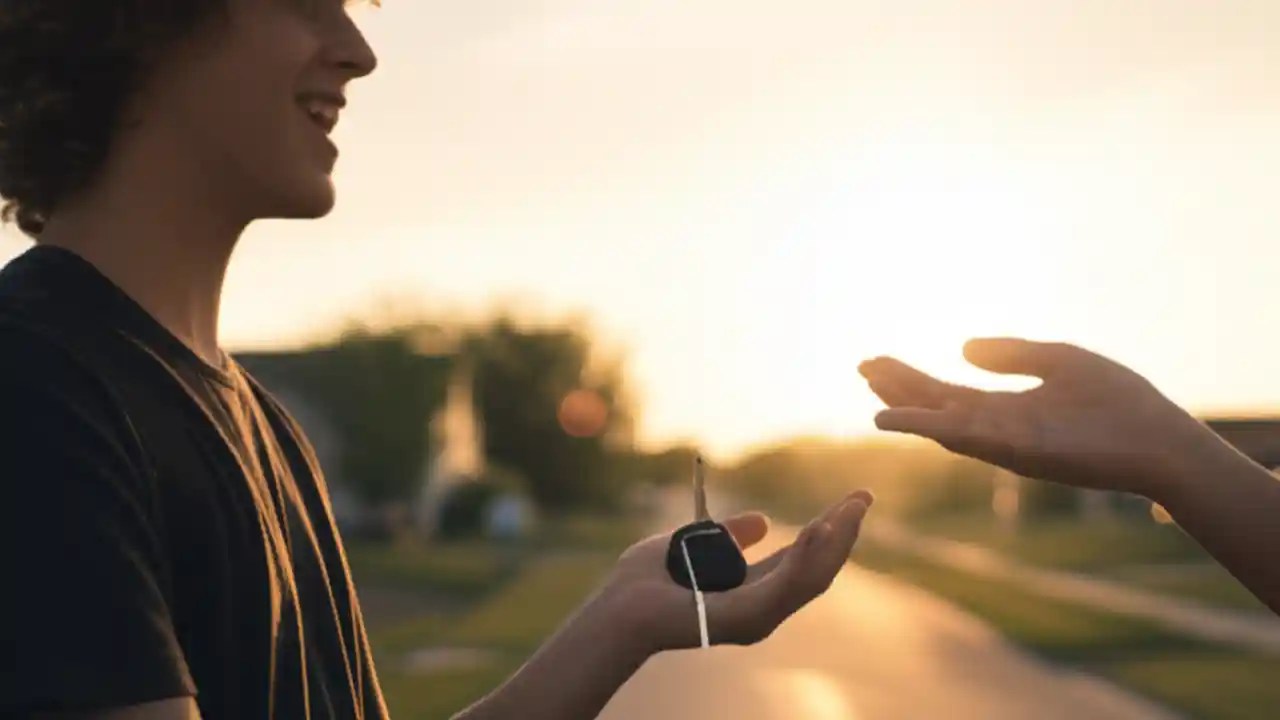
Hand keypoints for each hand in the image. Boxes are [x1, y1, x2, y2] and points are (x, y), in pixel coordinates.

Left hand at [604, 490, 872, 654]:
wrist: (621, 605)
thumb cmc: (648, 579)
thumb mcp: (696, 542)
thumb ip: (730, 534)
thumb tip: (762, 520)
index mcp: (753, 589)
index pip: (803, 557)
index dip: (830, 528)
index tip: (854, 500)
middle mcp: (763, 607)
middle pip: (818, 568)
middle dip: (844, 532)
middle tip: (863, 498)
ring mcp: (758, 616)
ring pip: (812, 577)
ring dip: (835, 540)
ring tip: (851, 509)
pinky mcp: (747, 618)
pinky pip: (787, 585)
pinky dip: (807, 557)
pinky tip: (820, 529)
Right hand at [858, 337, 1220, 497]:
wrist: (1160, 439)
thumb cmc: (1119, 402)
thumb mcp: (1061, 359)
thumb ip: (1013, 353)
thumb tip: (962, 345)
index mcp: (1006, 410)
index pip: (947, 395)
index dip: (911, 378)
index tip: (876, 361)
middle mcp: (997, 429)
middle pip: (936, 407)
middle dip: (900, 388)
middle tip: (862, 366)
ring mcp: (1004, 442)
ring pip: (943, 424)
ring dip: (907, 409)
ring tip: (874, 396)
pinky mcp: (1017, 450)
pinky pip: (964, 437)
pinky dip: (928, 426)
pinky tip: (902, 418)